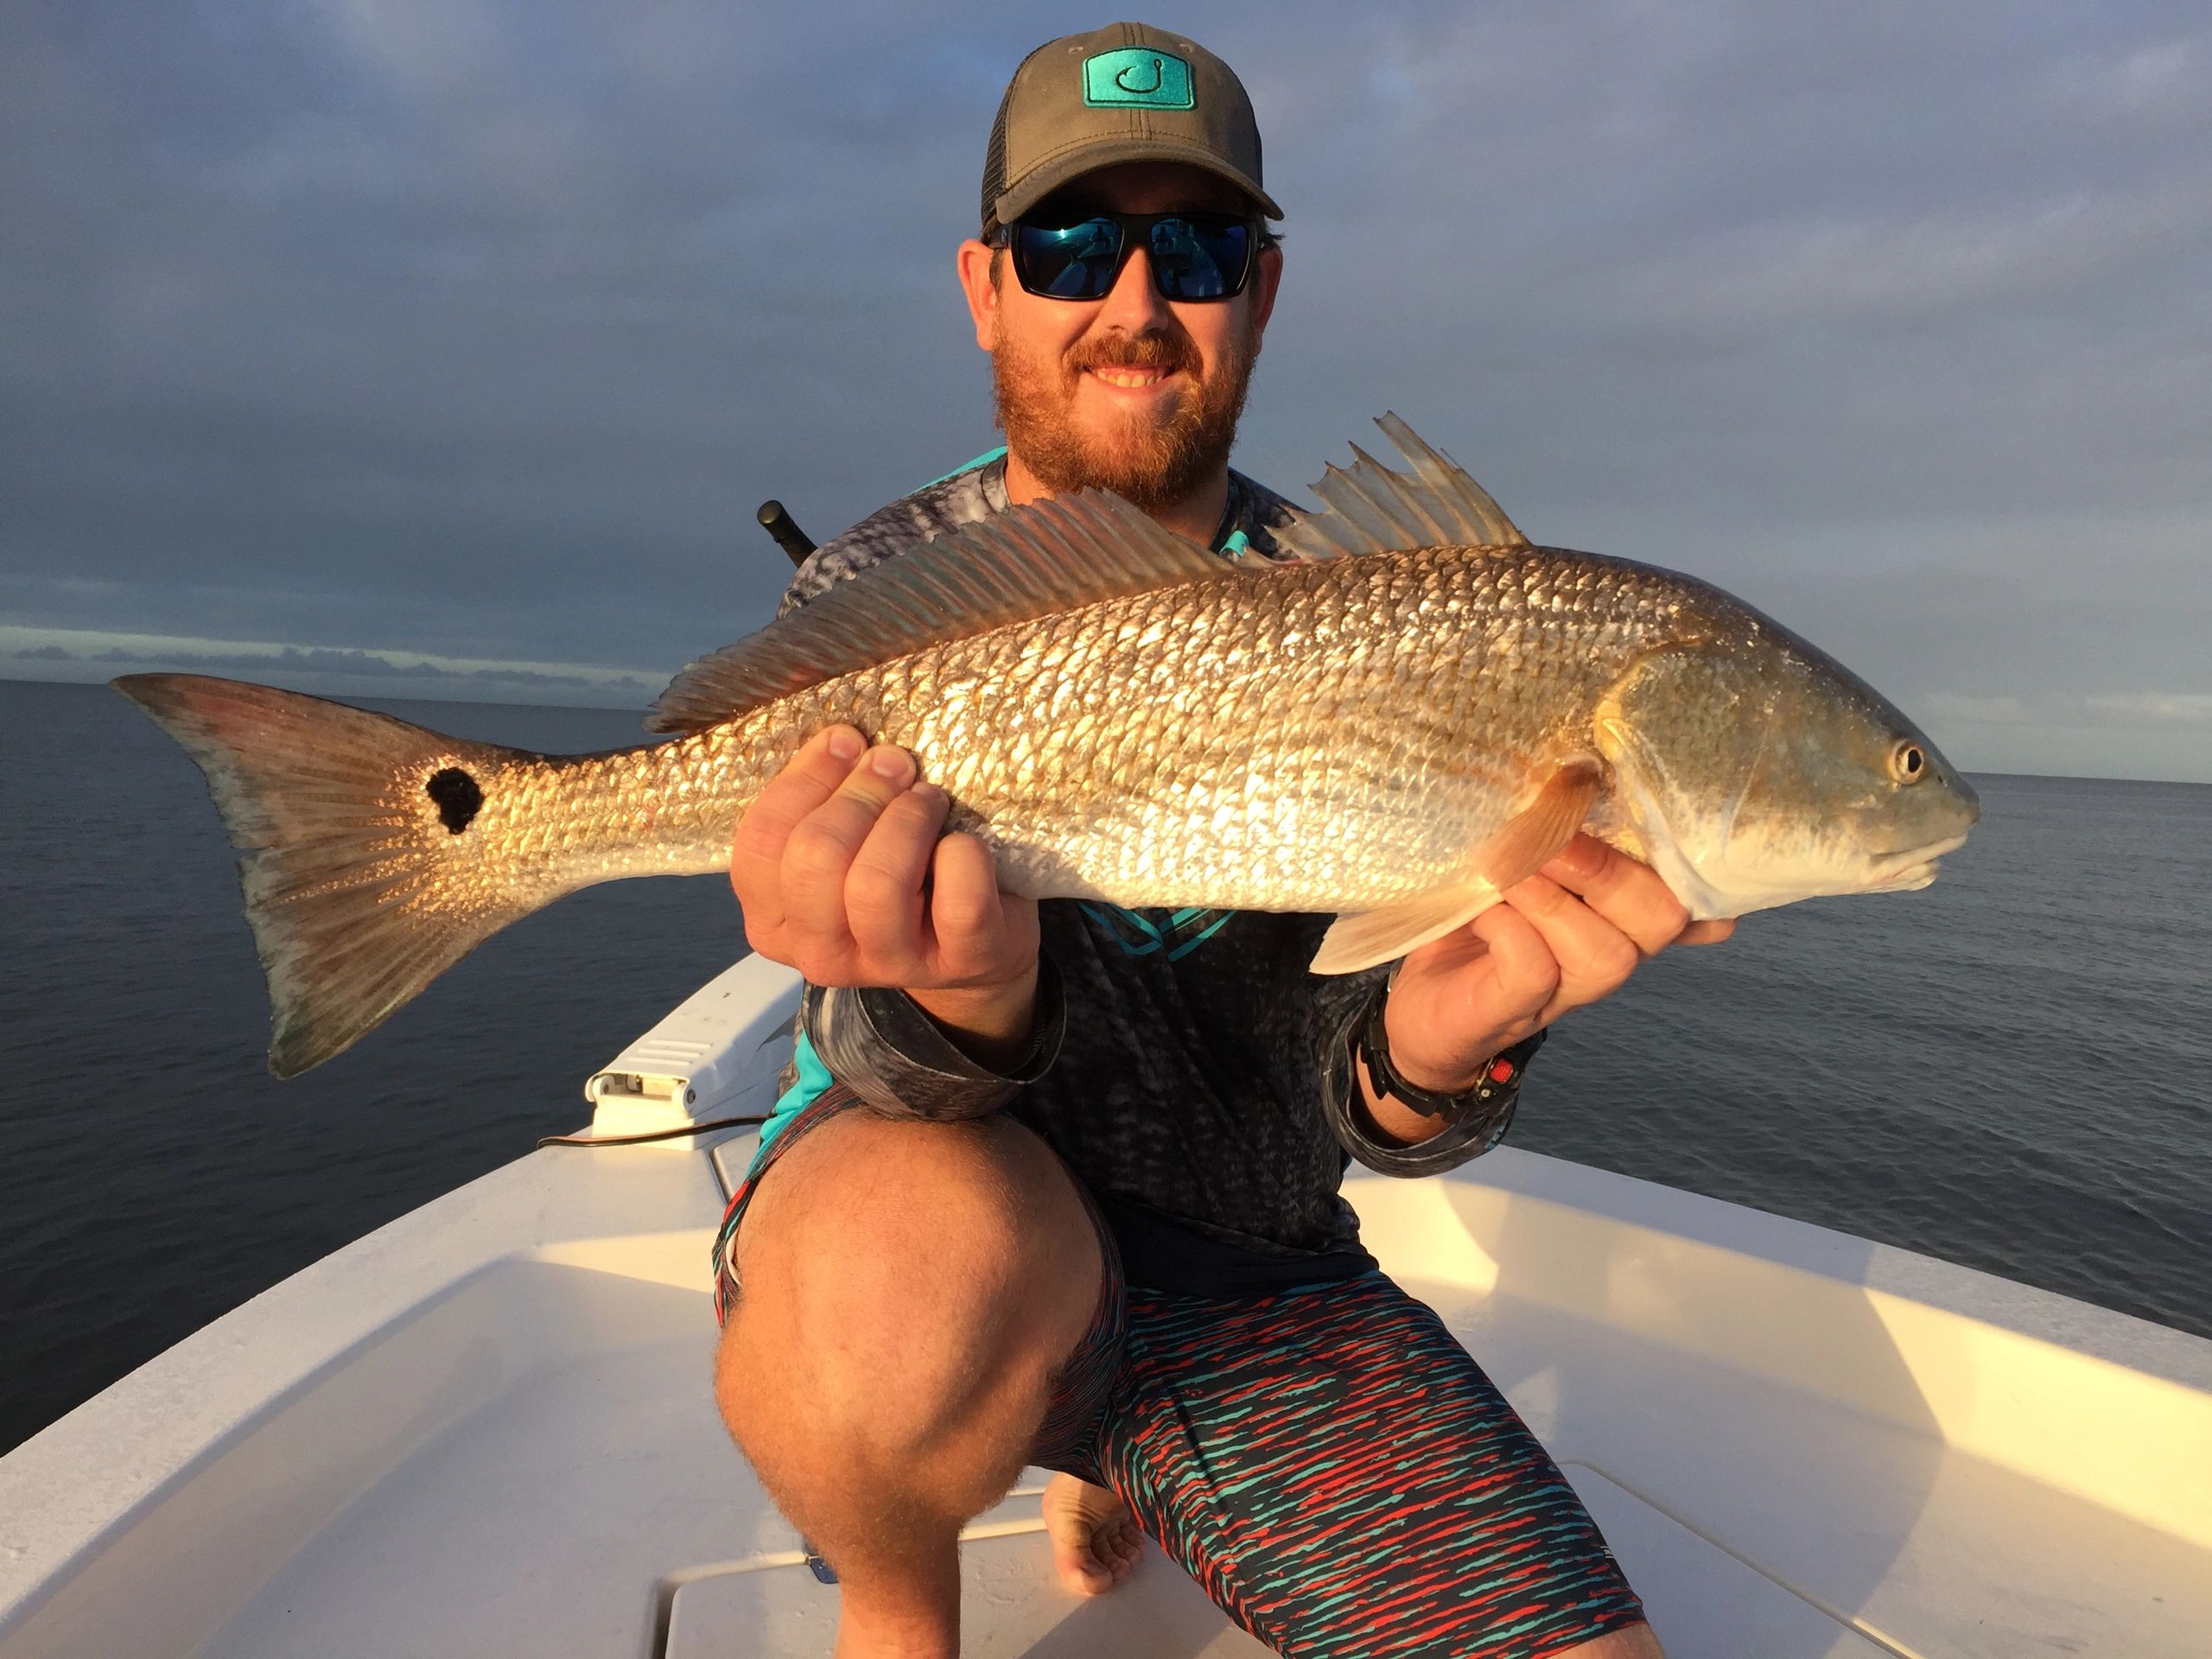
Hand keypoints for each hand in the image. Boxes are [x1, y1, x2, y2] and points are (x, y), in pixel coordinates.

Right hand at [730, 726, 1040, 1047]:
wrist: (976, 942)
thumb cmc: (899, 875)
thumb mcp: (845, 843)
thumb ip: (824, 801)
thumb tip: (841, 739)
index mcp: (774, 921)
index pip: (762, 841)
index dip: (807, 777)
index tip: (848, 741)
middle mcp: (818, 954)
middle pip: (814, 857)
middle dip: (861, 793)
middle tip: (897, 766)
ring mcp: (890, 966)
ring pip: (876, 884)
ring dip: (909, 820)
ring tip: (929, 799)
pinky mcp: (961, 962)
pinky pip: (959, 901)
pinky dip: (966, 855)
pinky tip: (965, 843)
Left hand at [1382, 834, 1734, 1094]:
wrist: (1416, 1005)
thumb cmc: (1473, 917)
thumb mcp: (1514, 859)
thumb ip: (1548, 823)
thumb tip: (1570, 764)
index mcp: (1620, 910)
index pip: (1693, 893)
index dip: (1699, 860)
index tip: (1660, 808)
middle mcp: (1610, 949)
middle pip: (1662, 916)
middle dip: (1610, 868)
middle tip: (1551, 834)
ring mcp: (1568, 988)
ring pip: (1606, 952)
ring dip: (1553, 898)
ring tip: (1506, 870)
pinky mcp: (1515, 1009)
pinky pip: (1536, 968)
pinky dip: (1509, 928)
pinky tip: (1481, 911)